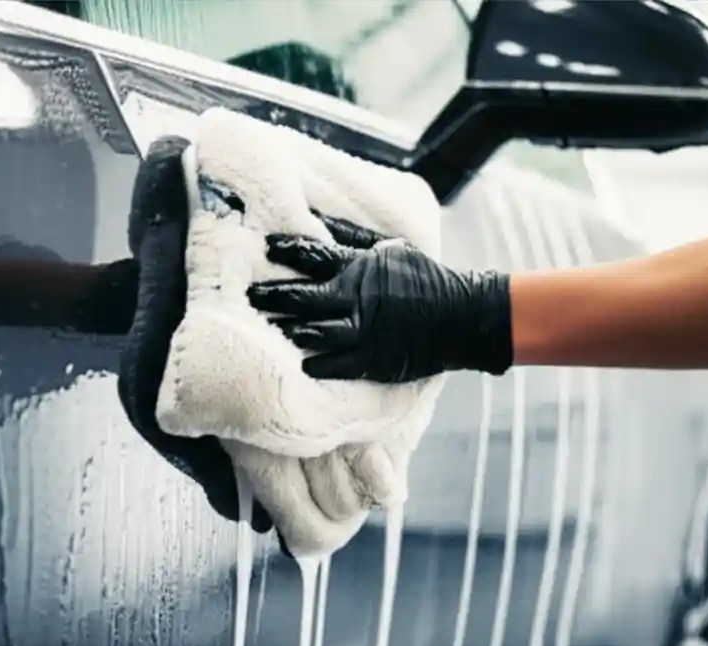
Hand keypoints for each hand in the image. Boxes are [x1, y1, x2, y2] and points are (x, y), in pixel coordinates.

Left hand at [246, 219, 513, 380]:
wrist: (459, 317)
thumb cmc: (422, 277)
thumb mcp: (390, 247)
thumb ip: (352, 236)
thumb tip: (317, 218)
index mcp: (360, 267)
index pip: (315, 255)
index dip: (287, 249)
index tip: (264, 247)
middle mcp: (357, 298)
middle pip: (305, 296)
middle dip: (274, 295)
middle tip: (249, 296)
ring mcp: (363, 331)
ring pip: (316, 331)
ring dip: (289, 330)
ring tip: (266, 329)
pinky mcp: (372, 359)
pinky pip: (337, 364)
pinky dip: (317, 363)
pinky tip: (300, 363)